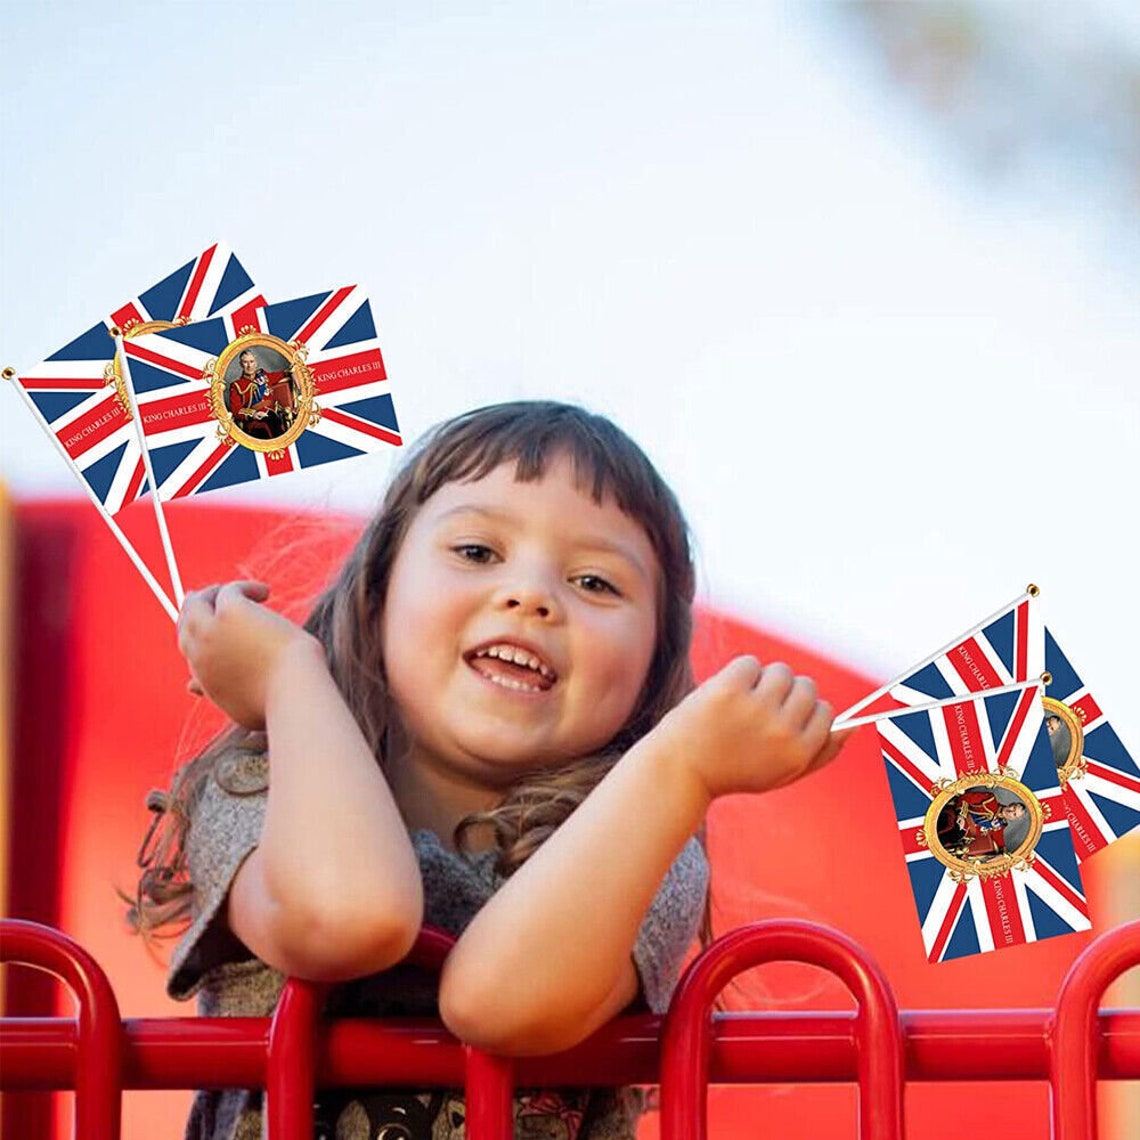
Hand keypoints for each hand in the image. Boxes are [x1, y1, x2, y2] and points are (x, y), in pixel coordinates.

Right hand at [178, 581, 322, 728]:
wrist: (293, 694)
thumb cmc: (279, 704)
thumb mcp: (240, 703)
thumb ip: (215, 691)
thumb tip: (189, 686)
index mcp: (204, 679)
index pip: (190, 650)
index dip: (199, 635)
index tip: (214, 626)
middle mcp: (200, 654)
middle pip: (187, 623)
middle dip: (197, 608)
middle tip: (215, 595)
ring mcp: (211, 631)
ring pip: (199, 602)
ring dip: (217, 593)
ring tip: (246, 594)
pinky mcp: (230, 611)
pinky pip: (229, 590)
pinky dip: (246, 588)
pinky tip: (265, 592)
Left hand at [648, 656, 851, 801]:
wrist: (680, 769)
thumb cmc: (734, 770)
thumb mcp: (782, 772)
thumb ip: (822, 753)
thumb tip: (854, 726)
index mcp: (799, 753)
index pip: (825, 712)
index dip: (804, 712)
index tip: (781, 719)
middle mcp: (782, 730)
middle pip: (806, 687)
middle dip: (786, 693)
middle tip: (757, 711)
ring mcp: (756, 707)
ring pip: (780, 671)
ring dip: (762, 681)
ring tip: (740, 703)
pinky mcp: (729, 688)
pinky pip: (750, 663)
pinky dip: (739, 673)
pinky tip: (725, 694)